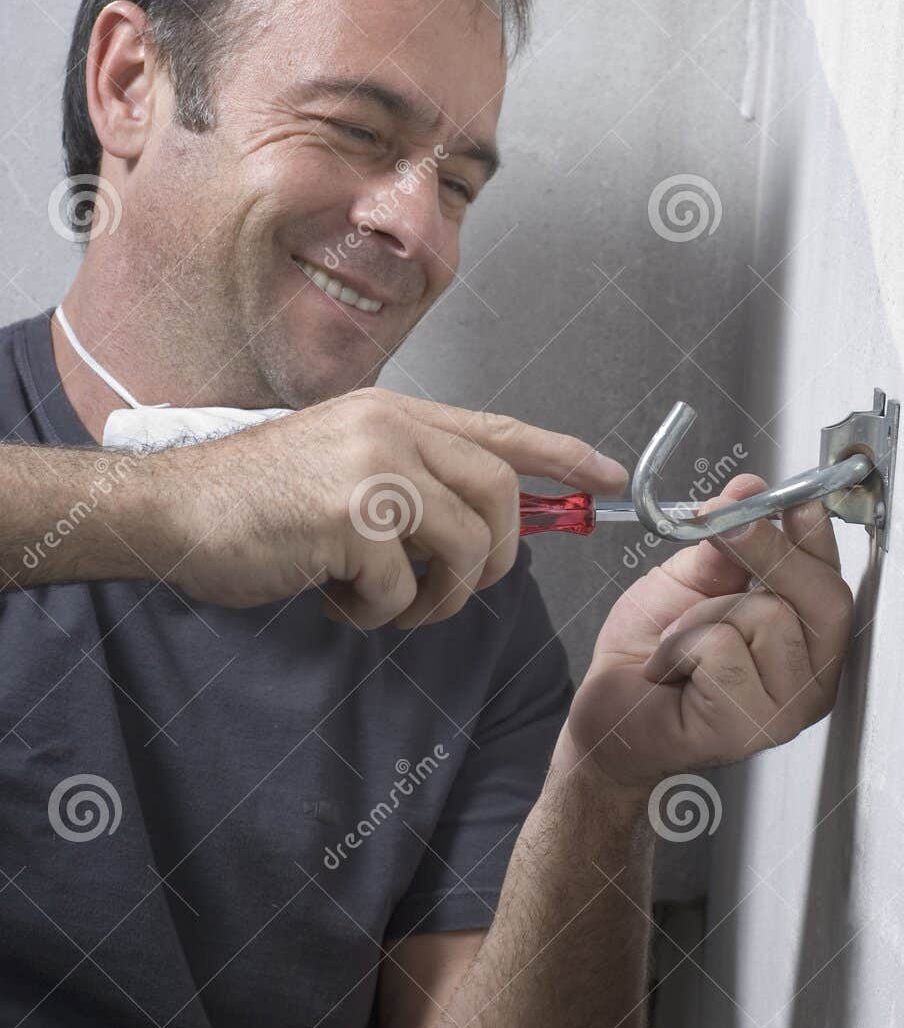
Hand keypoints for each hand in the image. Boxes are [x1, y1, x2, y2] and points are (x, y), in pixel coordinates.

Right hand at [146, 388, 627, 628]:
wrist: (171, 509)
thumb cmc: (254, 498)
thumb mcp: (343, 460)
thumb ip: (413, 476)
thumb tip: (485, 520)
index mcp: (396, 413)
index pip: (501, 429)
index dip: (564, 457)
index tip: (609, 480)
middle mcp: (393, 431)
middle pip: (500, 498)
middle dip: (494, 559)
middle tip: (455, 586)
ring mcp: (374, 471)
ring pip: (464, 549)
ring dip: (434, 597)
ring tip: (384, 600)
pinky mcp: (352, 521)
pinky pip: (404, 590)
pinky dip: (376, 614)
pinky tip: (333, 597)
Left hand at [563, 473, 854, 787]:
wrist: (610, 707)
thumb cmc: (652, 650)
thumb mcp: (691, 579)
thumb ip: (726, 541)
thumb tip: (748, 491)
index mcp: (807, 639)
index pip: (833, 578)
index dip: (819, 534)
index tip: (794, 499)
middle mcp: (812, 678)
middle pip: (822, 596)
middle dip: (768, 550)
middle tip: (718, 524)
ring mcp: (787, 710)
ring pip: (767, 616)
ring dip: (704, 616)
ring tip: (680, 644)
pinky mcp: (750, 728)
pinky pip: (723, 648)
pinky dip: (682, 646)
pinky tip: (670, 670)